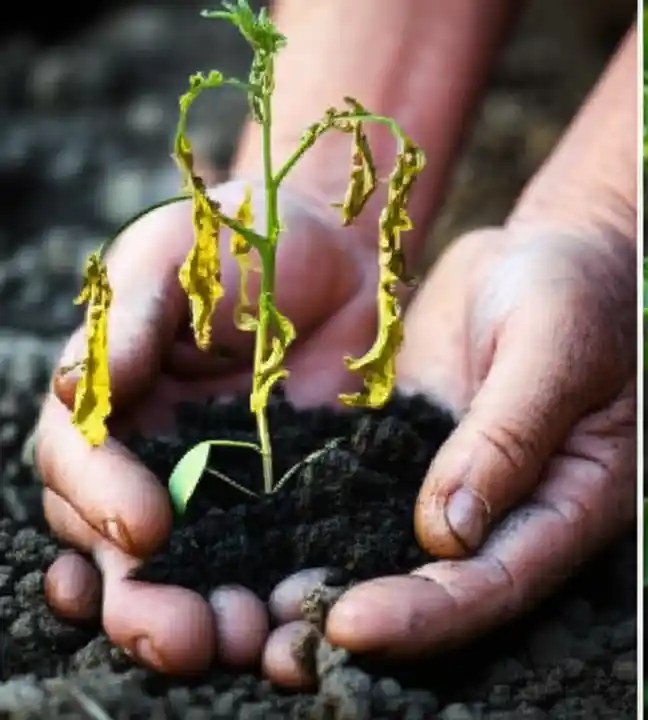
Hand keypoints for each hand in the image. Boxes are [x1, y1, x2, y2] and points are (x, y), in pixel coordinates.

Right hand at [40, 179, 377, 673]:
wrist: (333, 243)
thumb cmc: (235, 238)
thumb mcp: (172, 261)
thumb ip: (127, 324)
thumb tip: (72, 389)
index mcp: (103, 410)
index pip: (78, 473)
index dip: (103, 503)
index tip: (148, 527)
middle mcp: (147, 463)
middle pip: (120, 551)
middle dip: (142, 599)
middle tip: (178, 636)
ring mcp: (218, 488)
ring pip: (189, 572)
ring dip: (202, 618)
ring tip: (235, 644)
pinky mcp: (287, 497)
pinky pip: (270, 558)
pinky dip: (272, 594)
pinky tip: (286, 627)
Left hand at [257, 223, 636, 686]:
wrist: (548, 252)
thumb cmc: (574, 289)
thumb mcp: (552, 346)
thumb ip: (507, 435)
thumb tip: (448, 534)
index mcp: (573, 503)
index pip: (500, 580)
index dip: (430, 613)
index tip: (352, 623)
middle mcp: (516, 516)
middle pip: (444, 593)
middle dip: (369, 625)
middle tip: (281, 647)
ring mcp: (462, 492)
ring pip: (397, 560)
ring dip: (331, 589)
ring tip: (255, 614)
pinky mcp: (412, 460)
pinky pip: (363, 505)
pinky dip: (315, 530)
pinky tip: (253, 543)